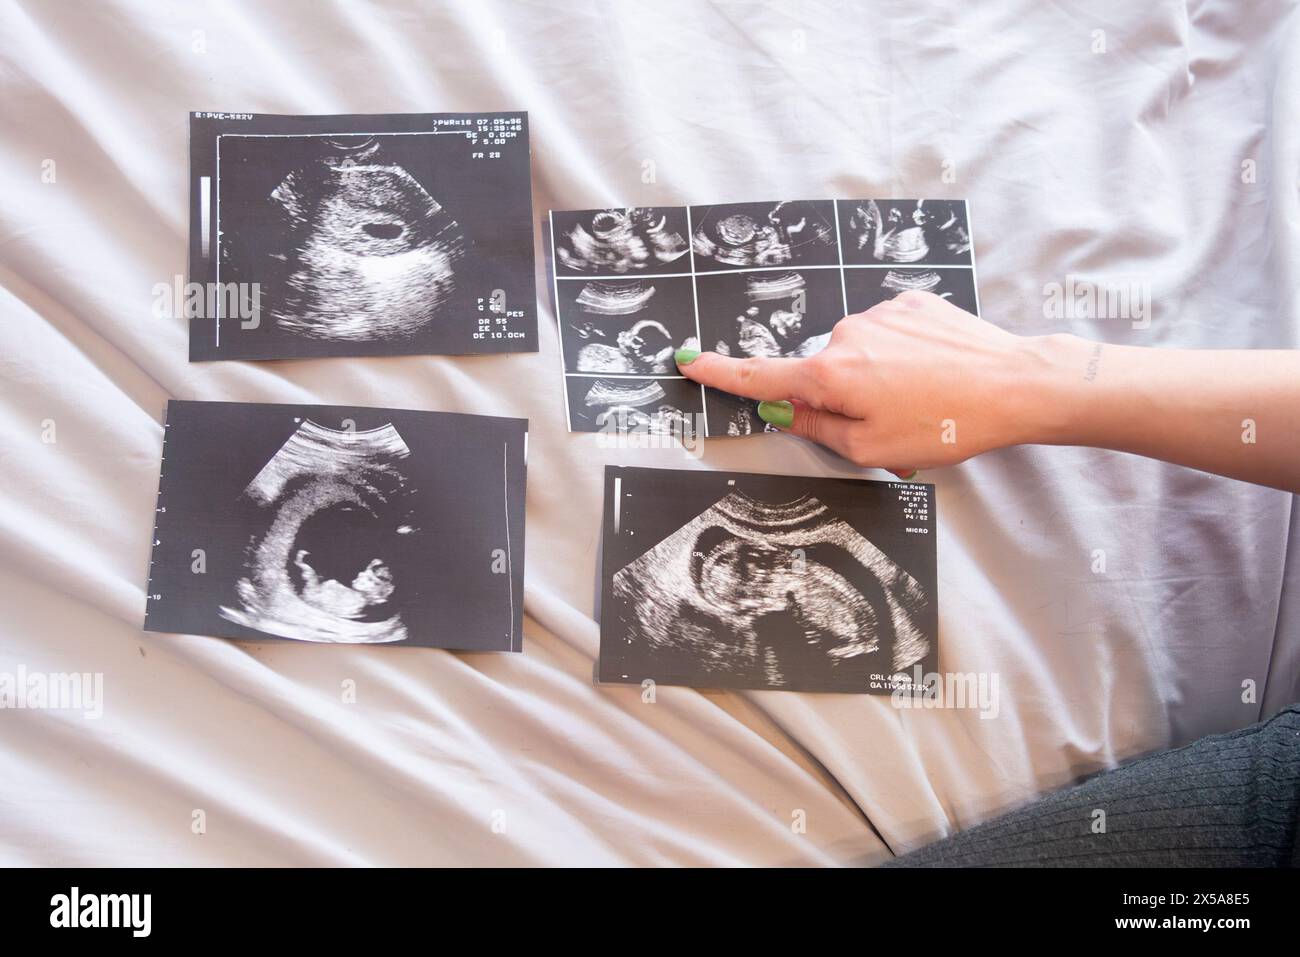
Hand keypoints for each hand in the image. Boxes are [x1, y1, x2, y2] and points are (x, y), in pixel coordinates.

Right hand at [676, 290, 1062, 472]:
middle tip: (890, 421)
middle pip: (820, 370)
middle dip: (841, 396)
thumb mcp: (871, 449)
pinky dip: (900, 354)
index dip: (721, 372)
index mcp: (830, 375)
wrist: (1015, 384)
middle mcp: (846, 334)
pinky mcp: (910, 301)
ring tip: (923, 398)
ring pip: (856, 351)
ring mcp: (879, 313)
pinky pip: (886, 332)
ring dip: (876, 375)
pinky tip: (933, 371)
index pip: (760, 376)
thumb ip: (817, 428)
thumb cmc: (945, 426)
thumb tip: (783, 408)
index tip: (689, 362)